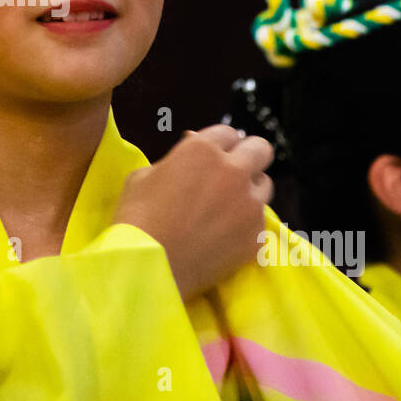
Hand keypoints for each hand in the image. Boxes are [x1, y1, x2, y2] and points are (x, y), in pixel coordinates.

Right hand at [114, 125, 273, 302]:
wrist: (148, 268)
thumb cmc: (136, 218)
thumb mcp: (144, 176)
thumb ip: (174, 160)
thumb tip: (189, 155)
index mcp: (203, 149)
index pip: (228, 132)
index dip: (220, 145)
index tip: (214, 157)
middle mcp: (234, 171)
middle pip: (261, 150)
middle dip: (249, 156)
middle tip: (232, 173)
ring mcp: (250, 205)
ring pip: (264, 186)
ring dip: (250, 190)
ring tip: (228, 208)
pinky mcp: (256, 236)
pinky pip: (259, 221)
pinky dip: (246, 224)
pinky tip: (225, 236)